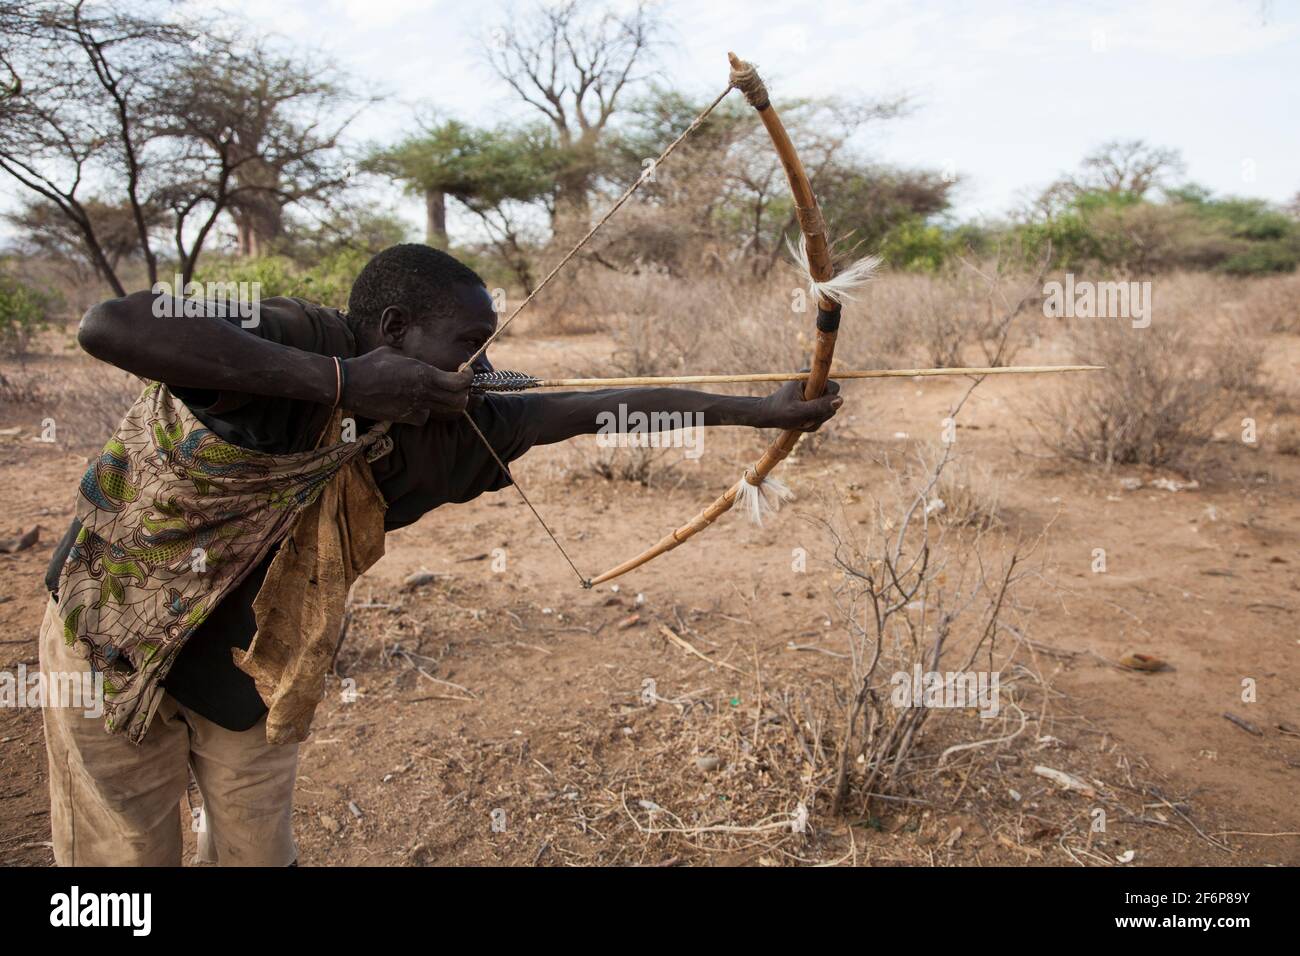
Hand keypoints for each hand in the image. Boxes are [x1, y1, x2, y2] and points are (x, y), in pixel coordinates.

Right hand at [342, 347, 472, 424]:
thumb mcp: (396, 353)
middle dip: (464, 394)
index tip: (465, 371)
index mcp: (423, 373)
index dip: (467, 377)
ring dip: (448, 404)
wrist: (349, 385)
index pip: (459, 382)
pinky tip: (419, 403)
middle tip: (459, 386)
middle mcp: (423, 393)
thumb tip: (425, 361)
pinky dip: (426, 412)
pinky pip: (424, 418)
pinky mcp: (405, 418)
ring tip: (443, 394)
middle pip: (459, 402)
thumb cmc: (371, 364)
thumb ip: (415, 360)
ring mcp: (415, 408)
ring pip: (445, 412)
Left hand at [757, 379, 842, 431]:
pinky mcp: (813, 401)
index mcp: (809, 377)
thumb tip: (840, 400)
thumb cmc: (779, 413)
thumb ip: (819, 407)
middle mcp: (814, 383)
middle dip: (820, 413)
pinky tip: (802, 422)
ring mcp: (814, 393)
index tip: (812, 407)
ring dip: (816, 419)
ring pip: (828, 410)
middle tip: (803, 418)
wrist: (767, 416)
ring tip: (801, 420)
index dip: (828, 401)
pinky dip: (813, 422)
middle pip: (832, 401)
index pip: (834, 388)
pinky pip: (822, 415)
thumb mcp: (798, 412)